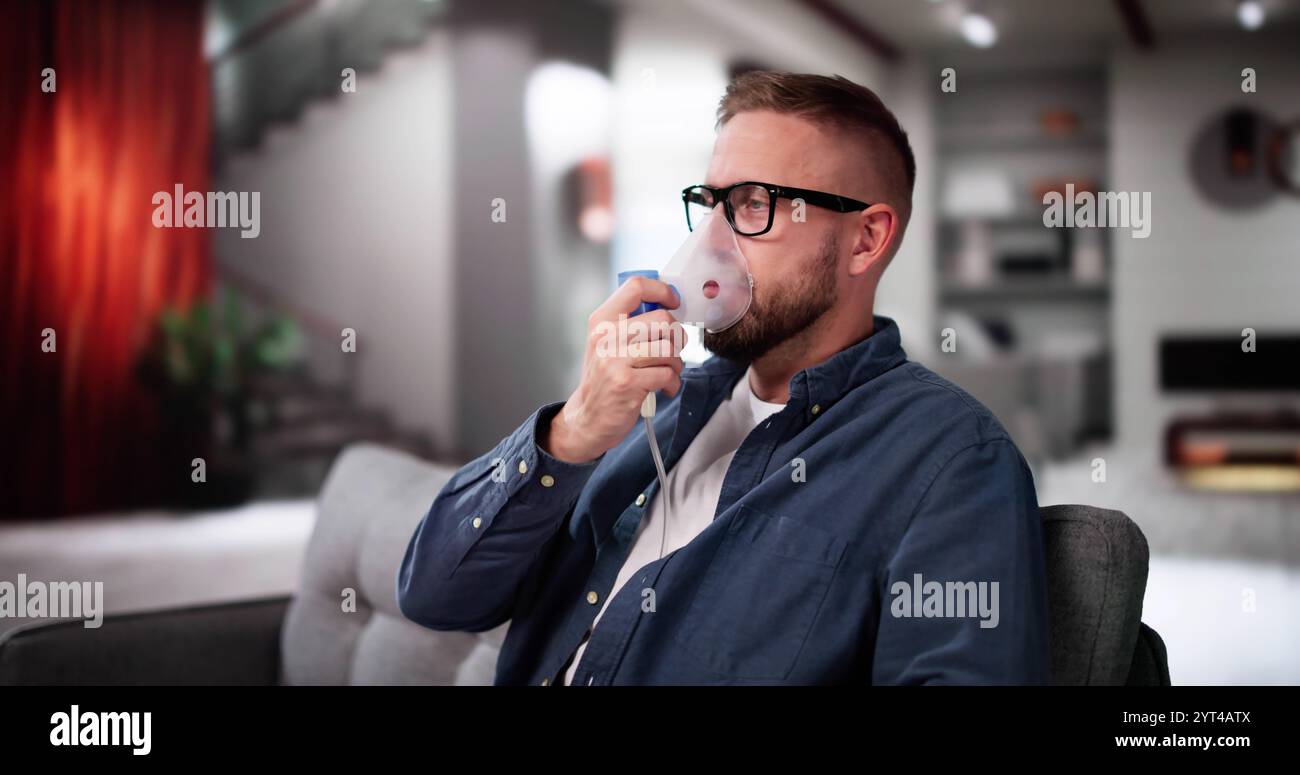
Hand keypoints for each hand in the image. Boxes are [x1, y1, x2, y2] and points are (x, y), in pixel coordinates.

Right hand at [542, 276, 686, 463]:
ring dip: (677, 363)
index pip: (635, 287)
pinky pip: (668, 374)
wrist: (587, 418)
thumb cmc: (605, 379)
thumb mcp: (607, 344)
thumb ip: (631, 323)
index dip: (662, 291)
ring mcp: (615, 360)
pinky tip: (664, 388)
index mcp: (601, 321)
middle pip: (662, 319)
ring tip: (667, 372)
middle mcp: (606, 337)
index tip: (674, 302)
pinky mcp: (627, 383)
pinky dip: (673, 383)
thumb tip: (668, 306)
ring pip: (669, 348)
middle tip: (673, 350)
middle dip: (677, 337)